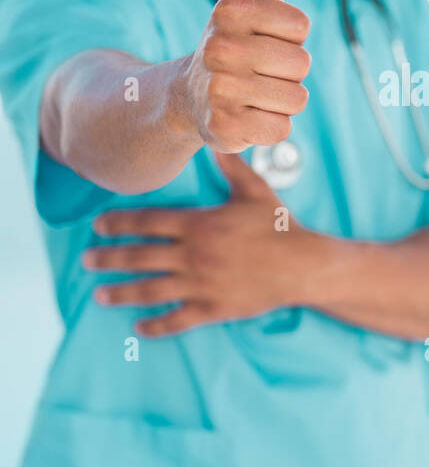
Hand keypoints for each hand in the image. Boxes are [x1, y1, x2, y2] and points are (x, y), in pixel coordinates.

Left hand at [83, 153, 329, 335]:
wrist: (304, 266)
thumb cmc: (280, 226)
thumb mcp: (255, 190)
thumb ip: (231, 166)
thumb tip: (216, 139)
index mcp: (199, 225)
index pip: (147, 222)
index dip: (118, 223)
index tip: (98, 226)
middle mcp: (193, 255)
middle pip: (138, 257)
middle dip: (108, 258)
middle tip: (86, 260)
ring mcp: (201, 285)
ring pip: (150, 291)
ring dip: (120, 293)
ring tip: (99, 295)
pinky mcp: (213, 309)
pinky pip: (177, 320)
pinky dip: (155, 325)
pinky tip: (138, 327)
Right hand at [177, 0, 310, 152]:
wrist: (191, 96)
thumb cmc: (235, 42)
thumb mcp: (254, 2)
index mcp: (228, 10)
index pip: (301, 25)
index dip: (291, 36)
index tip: (264, 38)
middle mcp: (218, 47)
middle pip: (301, 63)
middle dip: (290, 71)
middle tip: (259, 71)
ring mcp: (218, 90)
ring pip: (296, 98)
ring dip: (283, 100)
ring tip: (254, 93)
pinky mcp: (222, 128)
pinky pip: (281, 129)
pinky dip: (271, 126)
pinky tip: (247, 116)